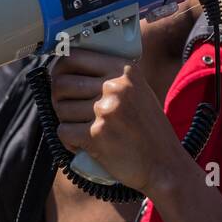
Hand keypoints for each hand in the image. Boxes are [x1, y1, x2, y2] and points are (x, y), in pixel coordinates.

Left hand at [50, 50, 181, 193]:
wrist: (164, 164)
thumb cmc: (148, 129)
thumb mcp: (138, 90)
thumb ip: (111, 77)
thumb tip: (67, 70)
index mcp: (124, 70)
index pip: (74, 57)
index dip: (60, 69)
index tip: (59, 79)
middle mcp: (115, 87)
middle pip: (62, 84)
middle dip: (58, 98)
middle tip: (66, 108)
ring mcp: (105, 111)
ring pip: (61, 109)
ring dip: (65, 121)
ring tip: (81, 129)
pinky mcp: (96, 136)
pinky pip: (63, 132)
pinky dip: (68, 141)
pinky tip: (82, 144)